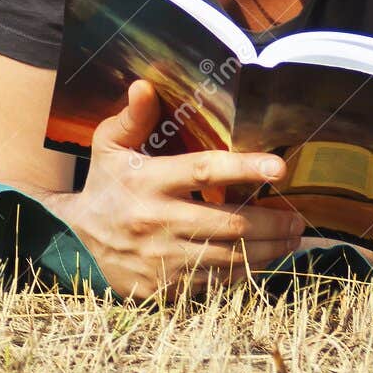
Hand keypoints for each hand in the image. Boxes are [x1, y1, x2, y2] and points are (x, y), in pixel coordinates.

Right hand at [49, 80, 306, 300]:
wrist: (73, 243)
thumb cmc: (106, 186)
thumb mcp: (109, 148)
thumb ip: (133, 118)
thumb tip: (146, 85)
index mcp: (148, 181)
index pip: (204, 171)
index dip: (244, 168)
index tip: (279, 168)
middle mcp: (157, 221)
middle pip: (229, 223)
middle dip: (272, 222)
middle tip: (299, 218)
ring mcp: (161, 259)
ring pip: (229, 258)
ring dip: (268, 250)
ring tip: (292, 238)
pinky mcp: (164, 288)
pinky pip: (214, 282)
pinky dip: (244, 271)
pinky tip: (263, 258)